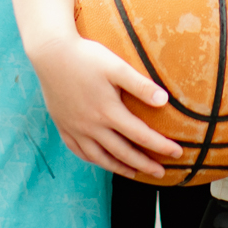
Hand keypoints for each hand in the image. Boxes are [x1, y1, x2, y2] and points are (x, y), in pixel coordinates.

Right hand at [31, 34, 185, 178]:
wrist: (50, 54)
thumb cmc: (86, 57)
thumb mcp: (117, 67)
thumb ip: (140, 85)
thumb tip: (164, 101)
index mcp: (108, 112)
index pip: (141, 136)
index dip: (161, 146)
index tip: (177, 153)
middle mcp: (91, 126)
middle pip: (123, 152)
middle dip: (144, 164)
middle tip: (161, 173)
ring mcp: (75, 128)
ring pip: (100, 157)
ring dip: (119, 167)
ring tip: (134, 173)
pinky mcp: (63, 125)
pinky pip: (79, 151)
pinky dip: (93, 160)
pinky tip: (101, 161)